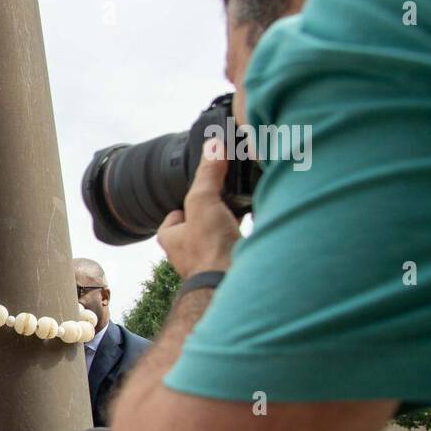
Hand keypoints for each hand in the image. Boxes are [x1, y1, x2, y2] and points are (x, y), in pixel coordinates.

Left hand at [156, 138, 242, 278]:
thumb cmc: (209, 249)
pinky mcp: (231, 264)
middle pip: (200, 221)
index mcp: (171, 238)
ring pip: (220, 233)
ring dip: (232, 222)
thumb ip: (208, 175)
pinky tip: (259, 223)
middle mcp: (187, 251)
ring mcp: (210, 259)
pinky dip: (247, 233)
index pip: (175, 213)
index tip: (204, 189)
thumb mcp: (203, 202)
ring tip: (244, 207)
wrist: (234, 283)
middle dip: (215, 210)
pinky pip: (238, 243)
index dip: (189, 200)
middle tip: (228, 198)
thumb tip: (213, 146)